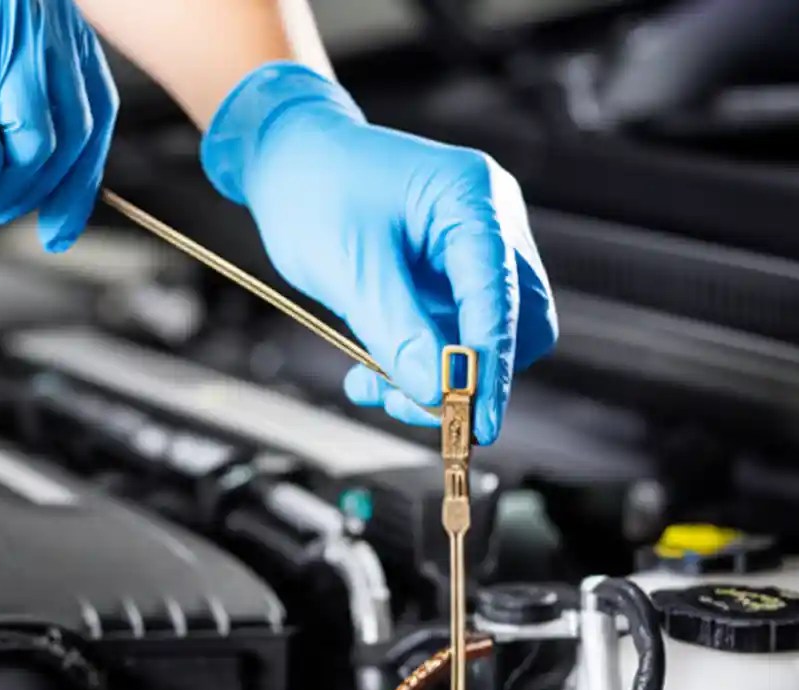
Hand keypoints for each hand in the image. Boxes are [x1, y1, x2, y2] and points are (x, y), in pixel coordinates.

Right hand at [0, 0, 116, 249]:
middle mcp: (22, 12)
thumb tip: (70, 176)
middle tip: (2, 219)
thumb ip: (21, 99)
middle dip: (42, 196)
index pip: (94, 101)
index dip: (85, 171)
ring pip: (30, 157)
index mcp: (36, 6)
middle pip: (72, 134)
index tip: (66, 219)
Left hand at [201, 62, 556, 444]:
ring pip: (484, 335)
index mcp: (473, 198)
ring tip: (377, 385)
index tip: (477, 423)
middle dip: (468, 373)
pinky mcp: (448, 273)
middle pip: (515, 322)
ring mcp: (471, 248)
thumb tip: (438, 393)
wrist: (283, 158)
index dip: (491, 367)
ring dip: (438, 374)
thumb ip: (398, 333)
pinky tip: (374, 373)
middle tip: (413, 406)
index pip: (501, 297)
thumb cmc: (312, 187)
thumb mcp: (350, 267)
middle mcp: (488, 220)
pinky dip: (419, 360)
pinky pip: (452, 331)